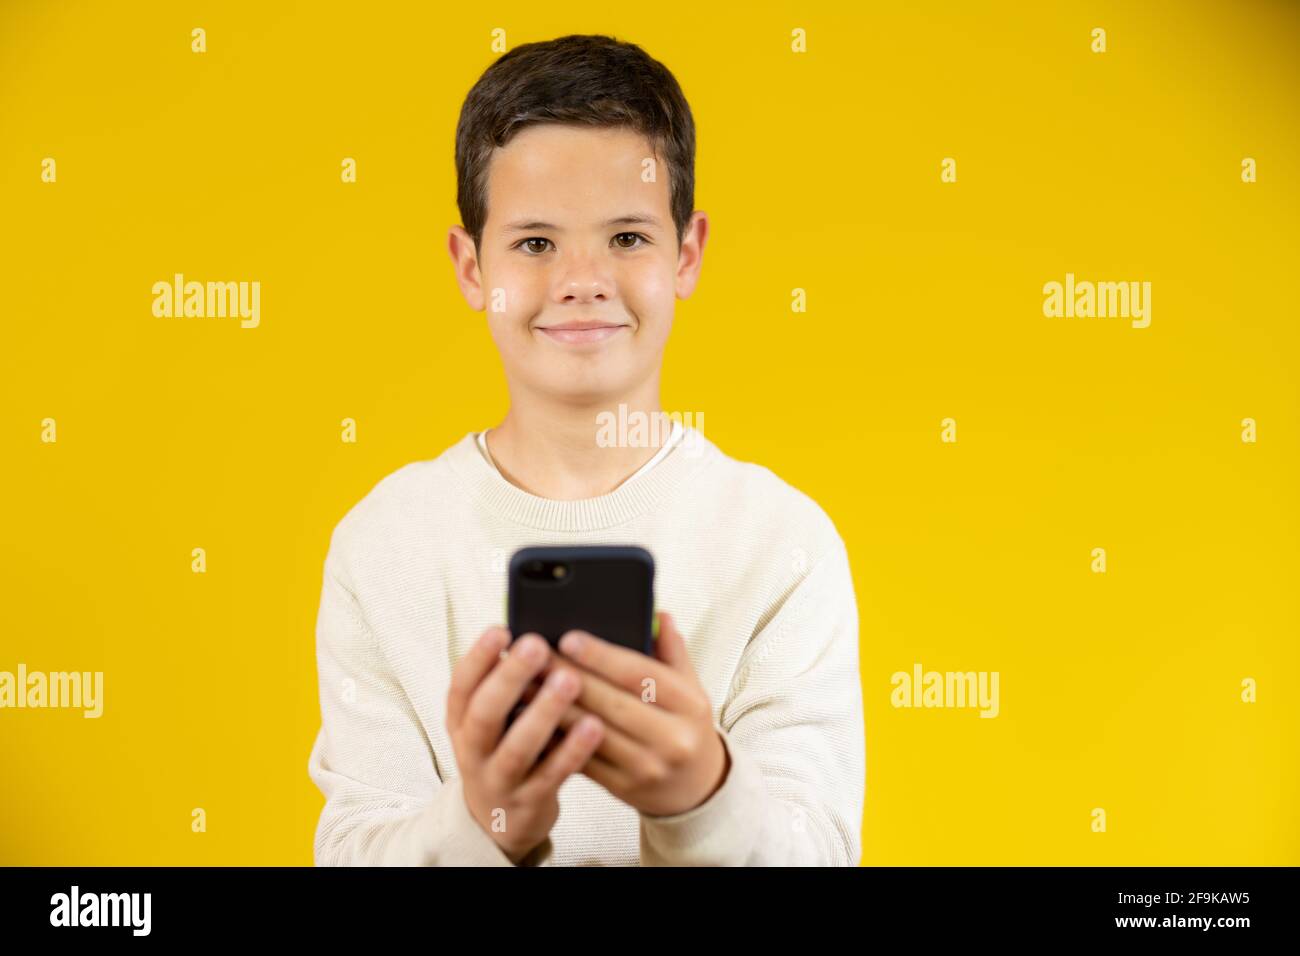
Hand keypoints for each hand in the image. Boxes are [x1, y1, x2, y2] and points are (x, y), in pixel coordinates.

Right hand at [446, 626, 604, 862]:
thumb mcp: (494, 719)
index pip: (461, 685)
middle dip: (510, 678)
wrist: (499, 818)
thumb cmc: (505, 747)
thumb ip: (510, 685)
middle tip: (536, 645)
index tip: (501, 629)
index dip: (478, 658)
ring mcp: (498, 779)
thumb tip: (543, 637)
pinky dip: (572, 751)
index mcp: (461, 721)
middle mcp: (472, 749)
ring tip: (570, 680)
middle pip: (485, 713)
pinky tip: (594, 726)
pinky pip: (551, 775)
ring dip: (544, 712)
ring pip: (517, 748)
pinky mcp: (528, 801)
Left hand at [539, 611, 729, 816]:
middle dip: (569, 678)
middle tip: (534, 657)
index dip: (602, 656)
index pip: (641, 674)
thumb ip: (671, 650)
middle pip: (611, 703)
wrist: (697, 787)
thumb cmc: (685, 726)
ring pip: (591, 732)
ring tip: (525, 684)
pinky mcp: (623, 787)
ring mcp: (647, 767)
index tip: (568, 638)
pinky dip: (556, 739)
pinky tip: (534, 719)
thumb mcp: (690, 686)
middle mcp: (673, 738)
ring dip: (554, 708)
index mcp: (690, 705)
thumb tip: (655, 614)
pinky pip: (583, 760)